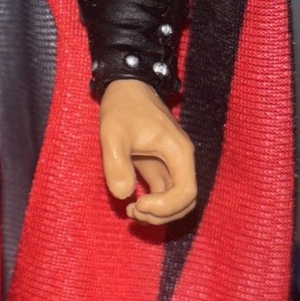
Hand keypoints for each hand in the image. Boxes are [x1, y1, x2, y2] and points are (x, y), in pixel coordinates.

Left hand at [98, 80, 195, 224]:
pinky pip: (165, 192)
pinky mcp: (160, 165)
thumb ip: (116, 163)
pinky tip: (131, 202)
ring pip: (177, 200)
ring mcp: (172, 163)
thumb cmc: (122, 106)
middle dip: (162, 214)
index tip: (138, 204)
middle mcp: (181, 160)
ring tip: (131, 209)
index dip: (165, 207)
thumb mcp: (112, 133)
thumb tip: (123, 195)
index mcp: (178, 152)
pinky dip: (153, 204)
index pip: (187, 192)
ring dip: (158, 213)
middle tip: (133, 210)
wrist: (126, 86)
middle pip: (186, 201)